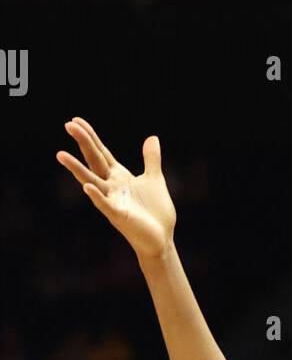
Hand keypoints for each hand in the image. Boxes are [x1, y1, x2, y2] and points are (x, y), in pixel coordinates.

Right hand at [57, 117, 175, 259]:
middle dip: (83, 143)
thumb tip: (152, 138)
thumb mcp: (155, 179)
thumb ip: (151, 159)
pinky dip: (96, 195)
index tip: (76, 120)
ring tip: (61, 155)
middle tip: (68, 125)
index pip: (101, 153)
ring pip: (91, 181)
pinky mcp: (119, 216)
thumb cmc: (156, 212)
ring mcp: (113, 201)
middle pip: (94, 161)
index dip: (90, 137)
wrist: (162, 239)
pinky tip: (87, 186)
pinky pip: (104, 204)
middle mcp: (112, 186)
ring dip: (77, 168)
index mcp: (119, 176)